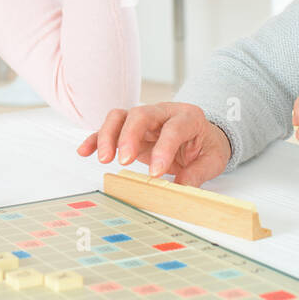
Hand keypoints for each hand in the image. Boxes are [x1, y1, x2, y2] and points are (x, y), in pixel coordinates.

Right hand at [76, 103, 231, 186]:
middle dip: (129, 136)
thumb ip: (198, 173)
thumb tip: (181, 187)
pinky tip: (85, 151)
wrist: (203, 136)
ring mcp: (144, 118)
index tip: (156, 172)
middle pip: (141, 113)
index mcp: (188, 117)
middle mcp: (163, 112)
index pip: (173, 128)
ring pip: (120, 116)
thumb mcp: (213, 160)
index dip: (164, 149)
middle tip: (124, 161)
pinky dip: (96, 138)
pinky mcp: (130, 128)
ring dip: (108, 135)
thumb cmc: (206, 146)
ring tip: (104, 159)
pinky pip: (109, 128)